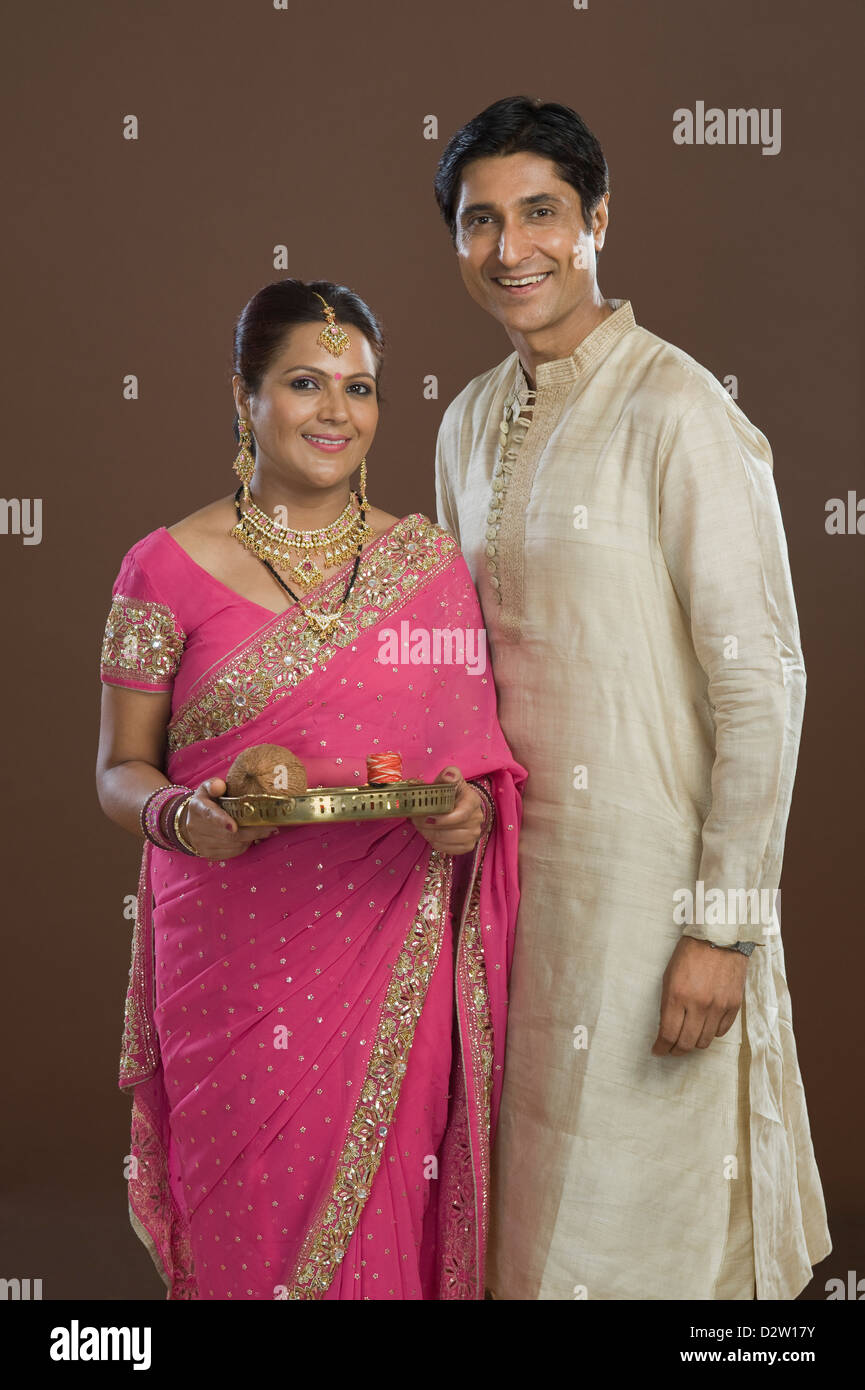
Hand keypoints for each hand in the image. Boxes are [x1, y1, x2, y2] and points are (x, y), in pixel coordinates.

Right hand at [178, 777, 278, 859]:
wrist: (191, 822)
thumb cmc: (206, 802)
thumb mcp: (207, 788)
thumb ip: (214, 784)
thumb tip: (220, 786)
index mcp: (198, 807)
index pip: (209, 814)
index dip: (222, 821)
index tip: (234, 826)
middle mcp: (196, 827)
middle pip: (228, 834)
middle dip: (252, 831)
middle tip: (271, 827)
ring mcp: (201, 843)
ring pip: (233, 844)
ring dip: (251, 838)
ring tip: (264, 829)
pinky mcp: (209, 854)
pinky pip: (233, 852)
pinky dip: (245, 844)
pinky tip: (250, 837)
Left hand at [409, 766, 484, 855]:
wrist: (458, 804)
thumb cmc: (450, 791)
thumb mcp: (449, 780)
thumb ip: (448, 775)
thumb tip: (448, 775)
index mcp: (472, 800)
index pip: (461, 814)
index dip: (444, 819)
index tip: (427, 817)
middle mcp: (477, 818)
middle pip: (452, 830)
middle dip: (430, 826)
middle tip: (417, 820)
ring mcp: (474, 834)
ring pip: (448, 841)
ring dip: (430, 835)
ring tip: (421, 826)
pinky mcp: (468, 845)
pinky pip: (449, 850)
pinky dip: (436, 843)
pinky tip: (430, 834)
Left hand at [651, 936, 748, 1056]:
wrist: (719, 938)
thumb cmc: (689, 954)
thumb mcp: (669, 976)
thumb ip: (668, 1004)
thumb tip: (667, 1028)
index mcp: (677, 995)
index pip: (668, 1034)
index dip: (661, 1047)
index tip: (658, 1050)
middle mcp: (699, 1004)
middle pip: (686, 1043)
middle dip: (675, 1051)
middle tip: (671, 1050)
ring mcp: (718, 1006)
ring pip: (705, 1041)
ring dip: (693, 1043)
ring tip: (688, 1039)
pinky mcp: (734, 1005)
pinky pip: (721, 1031)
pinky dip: (711, 1033)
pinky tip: (704, 1027)